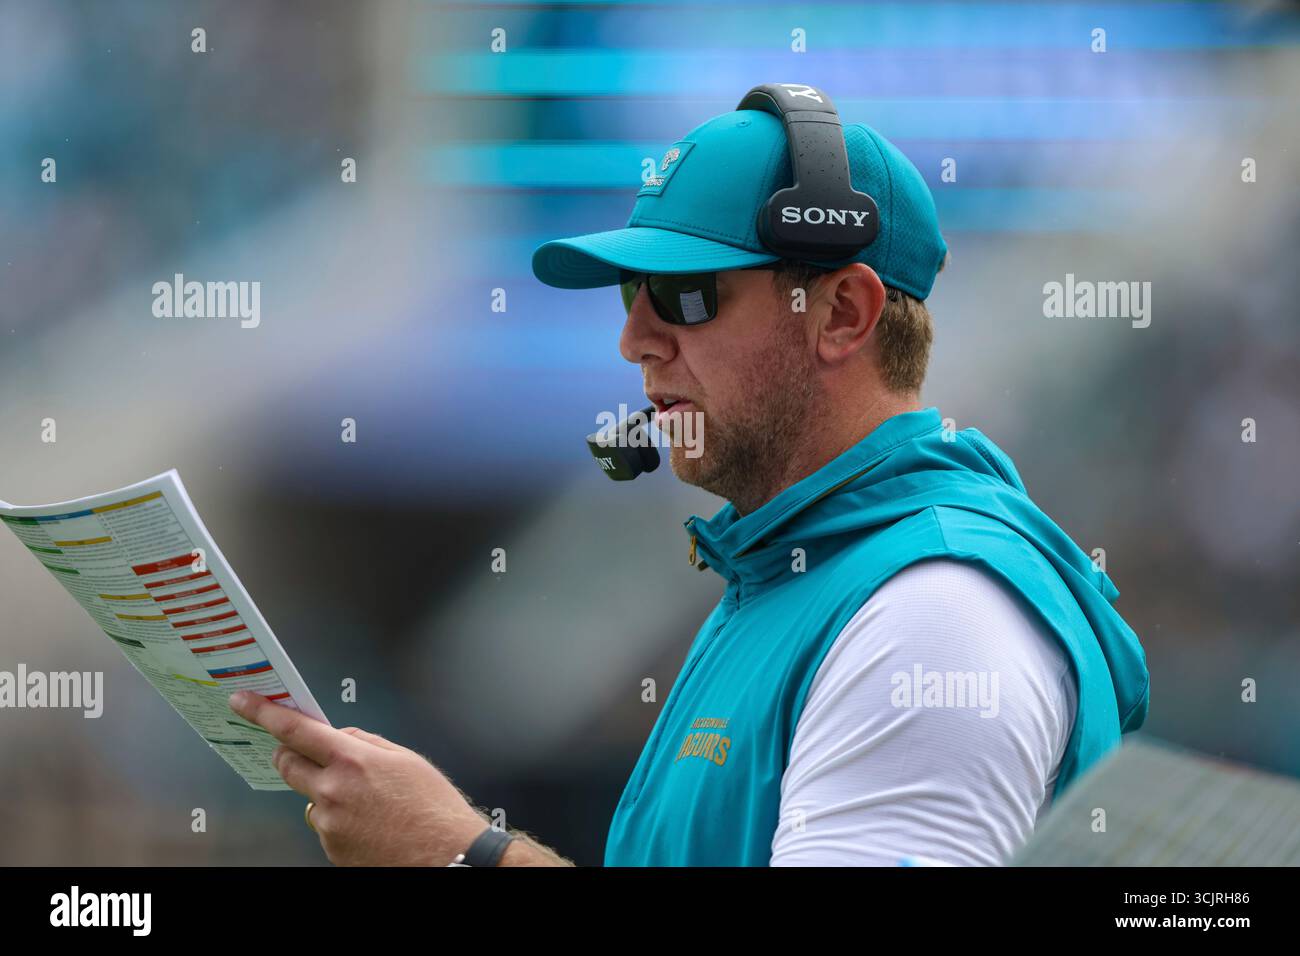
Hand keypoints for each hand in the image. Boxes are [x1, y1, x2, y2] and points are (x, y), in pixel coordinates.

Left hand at [228, 691, 488, 865]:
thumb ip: (366, 743)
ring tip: (367, 803)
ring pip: (310, 796)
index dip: (263, 712)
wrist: (445, 855)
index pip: (294, 730)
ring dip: (326, 792)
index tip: (243, 702)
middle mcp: (333, 791)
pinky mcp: (330, 848)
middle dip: (290, 753)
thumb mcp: (406, 759)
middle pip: (286, 764)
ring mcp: (328, 823)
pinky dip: (339, 820)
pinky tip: (368, 823)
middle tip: (306, 752)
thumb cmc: (433, 808)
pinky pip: (324, 824)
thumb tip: (341, 737)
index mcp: (352, 760)